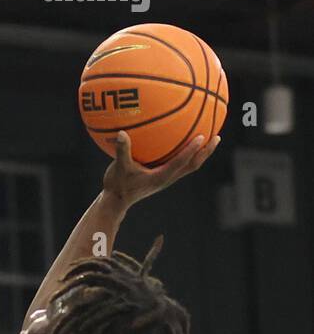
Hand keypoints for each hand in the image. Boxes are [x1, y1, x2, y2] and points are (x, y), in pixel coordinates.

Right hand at [103, 129, 219, 206]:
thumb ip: (122, 150)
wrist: (116, 201)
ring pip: (190, 165)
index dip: (191, 150)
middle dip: (206, 152)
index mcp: (160, 177)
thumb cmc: (117, 184)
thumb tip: (121, 133)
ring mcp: (167, 178)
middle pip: (193, 165)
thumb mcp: (118, 167)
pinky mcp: (164, 176)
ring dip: (201, 153)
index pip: (180, 162)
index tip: (202, 137)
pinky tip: (186, 139)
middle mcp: (168, 178)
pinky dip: (187, 152)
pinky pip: (180, 162)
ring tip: (211, 137)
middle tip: (217, 137)